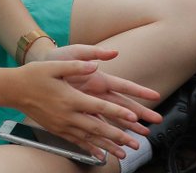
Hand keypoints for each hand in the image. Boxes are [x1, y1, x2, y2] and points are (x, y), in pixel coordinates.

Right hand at [10, 57, 151, 161]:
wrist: (14, 90)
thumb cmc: (35, 75)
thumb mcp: (55, 65)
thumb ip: (77, 66)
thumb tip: (96, 65)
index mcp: (70, 98)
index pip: (99, 106)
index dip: (117, 112)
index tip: (133, 118)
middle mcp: (68, 115)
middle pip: (98, 128)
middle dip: (118, 136)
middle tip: (135, 142)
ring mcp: (62, 125)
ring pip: (89, 139)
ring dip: (108, 146)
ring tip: (124, 153)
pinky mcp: (57, 130)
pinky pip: (77, 142)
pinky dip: (90, 149)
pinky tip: (100, 156)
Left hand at [45, 45, 161, 128]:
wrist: (39, 69)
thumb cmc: (57, 59)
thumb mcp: (74, 52)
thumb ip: (92, 53)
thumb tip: (113, 52)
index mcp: (99, 78)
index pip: (123, 86)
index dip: (139, 91)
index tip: (155, 96)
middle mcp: (98, 93)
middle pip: (124, 105)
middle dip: (140, 113)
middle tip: (156, 121)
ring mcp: (91, 103)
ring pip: (114, 118)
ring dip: (128, 127)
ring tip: (142, 136)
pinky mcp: (81, 112)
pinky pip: (97, 125)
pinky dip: (107, 135)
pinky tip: (117, 143)